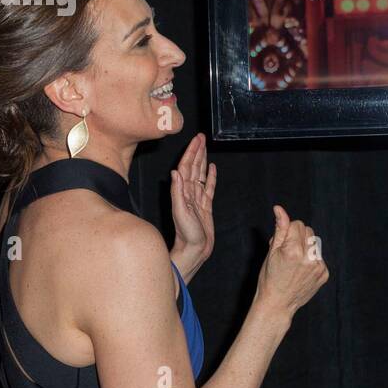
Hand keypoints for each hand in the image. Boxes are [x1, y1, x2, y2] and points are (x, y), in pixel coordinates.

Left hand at [170, 133, 215, 273]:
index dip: (192, 152)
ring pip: (200, 174)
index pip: (187, 167)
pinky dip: (210, 176)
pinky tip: (212, 168)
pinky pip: (208, 187)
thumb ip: (177, 192)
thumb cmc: (186, 234)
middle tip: (202, 138)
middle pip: (194, 167)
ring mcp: (197, 198)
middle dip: (197, 151)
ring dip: (202, 160)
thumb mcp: (180, 212)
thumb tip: (176, 172)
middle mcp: (189, 192)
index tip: (197, 140)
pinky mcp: (205, 206)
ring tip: (205, 147)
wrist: (194, 249)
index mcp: (183, 192)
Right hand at [254, 205, 329, 318]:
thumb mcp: (271, 252)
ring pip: (315, 243)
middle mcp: (308, 258)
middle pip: (308, 230)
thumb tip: (279, 209)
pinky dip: (311, 260)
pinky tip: (301, 271)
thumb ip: (279, 228)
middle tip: (287, 252)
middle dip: (298, 237)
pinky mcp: (324, 274)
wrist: (277, 304)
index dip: (287, 231)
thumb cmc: (269, 278)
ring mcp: (318, 267)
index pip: (297, 224)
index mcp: (293, 251)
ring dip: (306, 247)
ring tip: (295, 262)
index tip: (282, 244)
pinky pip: (319, 257)